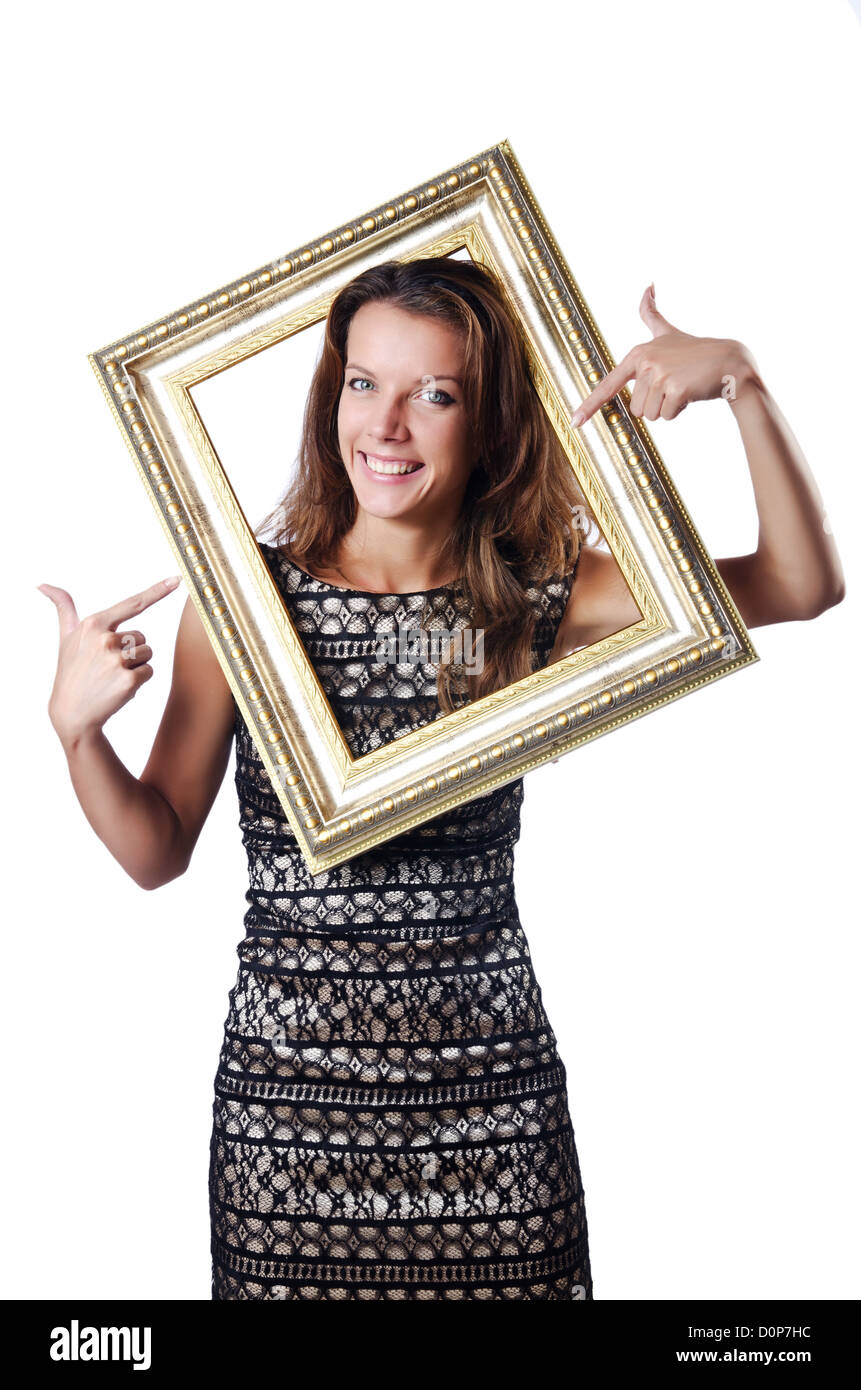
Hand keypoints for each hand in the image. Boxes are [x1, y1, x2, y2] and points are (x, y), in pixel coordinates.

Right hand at [38, 575, 182, 749]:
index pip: (132, 604)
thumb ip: (62, 607)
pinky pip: (149, 672)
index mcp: (94, 624)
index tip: (178, 578)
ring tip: (111, 676)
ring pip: (147, 654)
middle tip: (107, 666)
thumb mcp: (66, 637)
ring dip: (135, 666)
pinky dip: (139, 681)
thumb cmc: (71, 671)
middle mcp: (105, 639)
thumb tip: (41, 584)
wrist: (72, 712)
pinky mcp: (128, 679)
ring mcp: (117, 659)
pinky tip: (118, 688)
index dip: (158, 591)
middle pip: (142, 637)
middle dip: (131, 651)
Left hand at [570, 284, 750, 425]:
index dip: (589, 405)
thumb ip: (652, 314)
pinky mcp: (675, 389)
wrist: (730, 362)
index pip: (609, 384)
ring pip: (650, 415)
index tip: (574, 422)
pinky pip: (668, 416)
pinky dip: (680, 411)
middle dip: (656, 404)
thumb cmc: (697, 351)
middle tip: (675, 385)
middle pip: (637, 409)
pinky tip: (691, 393)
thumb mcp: (669, 332)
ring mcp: (660, 375)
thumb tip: (647, 285)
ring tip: (683, 387)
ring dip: (668, 409)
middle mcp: (646, 362)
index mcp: (638, 354)